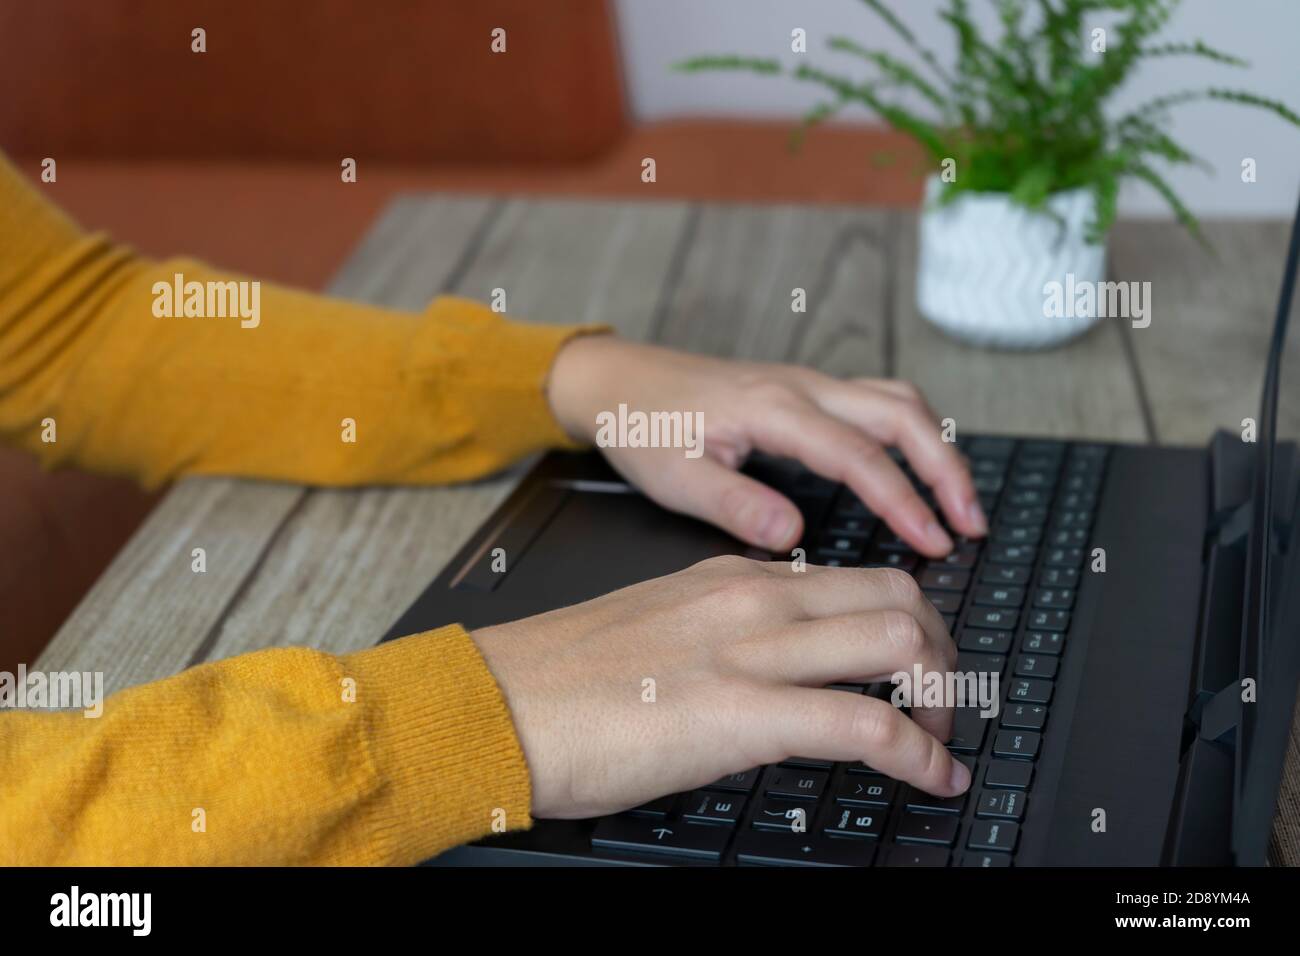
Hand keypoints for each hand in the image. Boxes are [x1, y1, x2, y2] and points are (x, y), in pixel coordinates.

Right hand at [471, 556, 969, 819]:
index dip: (909, 622)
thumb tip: (768, 672)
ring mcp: (750, 651)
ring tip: (941, 746)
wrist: (497, 701)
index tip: (919, 665)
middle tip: (945, 704)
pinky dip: (919, 754)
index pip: (854, 578)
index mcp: (730, 578)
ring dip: (943, 700)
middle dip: (944, 652)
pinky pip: (865, 724)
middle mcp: (752, 600)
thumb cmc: (559, 679)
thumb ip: (718, 636)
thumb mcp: (656, 632)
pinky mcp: (740, 712)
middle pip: (898, 596)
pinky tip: (931, 779)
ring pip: (899, 641)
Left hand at [547, 335, 985, 557]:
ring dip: (936, 447)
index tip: (935, 542)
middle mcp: (801, 387)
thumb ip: (734, 503)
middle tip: (972, 524)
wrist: (617, 379)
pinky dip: (911, 434)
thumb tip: (792, 535)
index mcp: (774, 409)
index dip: (904, 501)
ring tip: (961, 503)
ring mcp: (806, 385)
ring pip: (896, 401)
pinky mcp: (804, 392)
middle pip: (901, 413)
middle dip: (946, 468)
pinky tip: (917, 470)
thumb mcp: (674, 475)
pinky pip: (876, 402)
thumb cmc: (641, 425)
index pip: (859, 456)